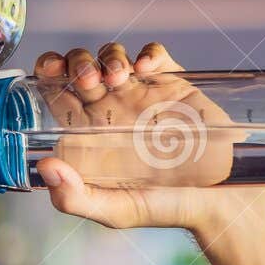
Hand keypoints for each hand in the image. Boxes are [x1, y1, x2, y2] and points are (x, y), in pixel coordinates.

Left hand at [31, 41, 264, 232]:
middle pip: (81, 66)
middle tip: (90, 79)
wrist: (219, 200)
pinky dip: (148, 52)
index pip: (55, 92)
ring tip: (117, 76)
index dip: (48, 72)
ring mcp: (142, 95)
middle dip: (77, 61)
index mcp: (88, 133)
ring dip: (109, 56)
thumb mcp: (114, 211)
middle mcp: (110, 109)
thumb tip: (46, 167)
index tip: (51, 70)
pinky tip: (146, 67)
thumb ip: (75, 198)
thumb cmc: (163, 209)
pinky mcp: (174, 86)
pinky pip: (155, 56)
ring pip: (114, 56)